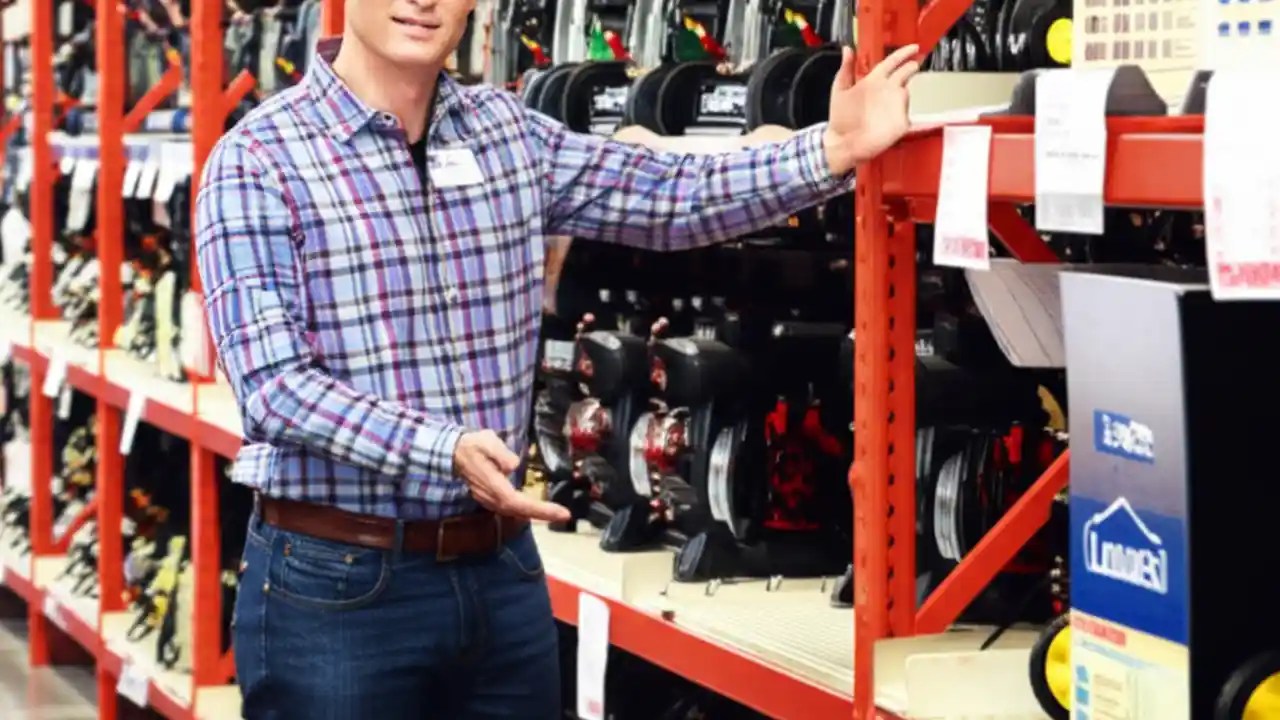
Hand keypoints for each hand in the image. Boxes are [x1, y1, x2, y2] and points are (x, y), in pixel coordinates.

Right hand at [454, 430, 570, 522]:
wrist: (454, 453)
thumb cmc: (473, 445)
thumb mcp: (487, 441)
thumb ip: (500, 453)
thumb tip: (513, 466)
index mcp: (494, 486)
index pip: (518, 502)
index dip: (540, 509)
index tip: (560, 511)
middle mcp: (492, 498)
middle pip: (519, 511)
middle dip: (543, 514)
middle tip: (564, 514)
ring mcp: (490, 500)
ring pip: (515, 512)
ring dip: (535, 514)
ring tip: (555, 513)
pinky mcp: (491, 498)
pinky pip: (511, 508)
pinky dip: (527, 509)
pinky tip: (538, 508)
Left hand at [823, 45, 921, 174]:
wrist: (842, 143)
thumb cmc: (840, 117)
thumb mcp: (839, 90)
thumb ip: (845, 70)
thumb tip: (847, 48)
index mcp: (874, 81)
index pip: (891, 63)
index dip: (902, 54)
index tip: (914, 47)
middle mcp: (886, 92)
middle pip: (903, 75)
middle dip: (912, 67)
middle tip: (921, 59)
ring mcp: (895, 107)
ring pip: (909, 93)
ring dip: (917, 88)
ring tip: (927, 82)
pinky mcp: (901, 124)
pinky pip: (917, 119)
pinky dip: (930, 118)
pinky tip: (940, 117)